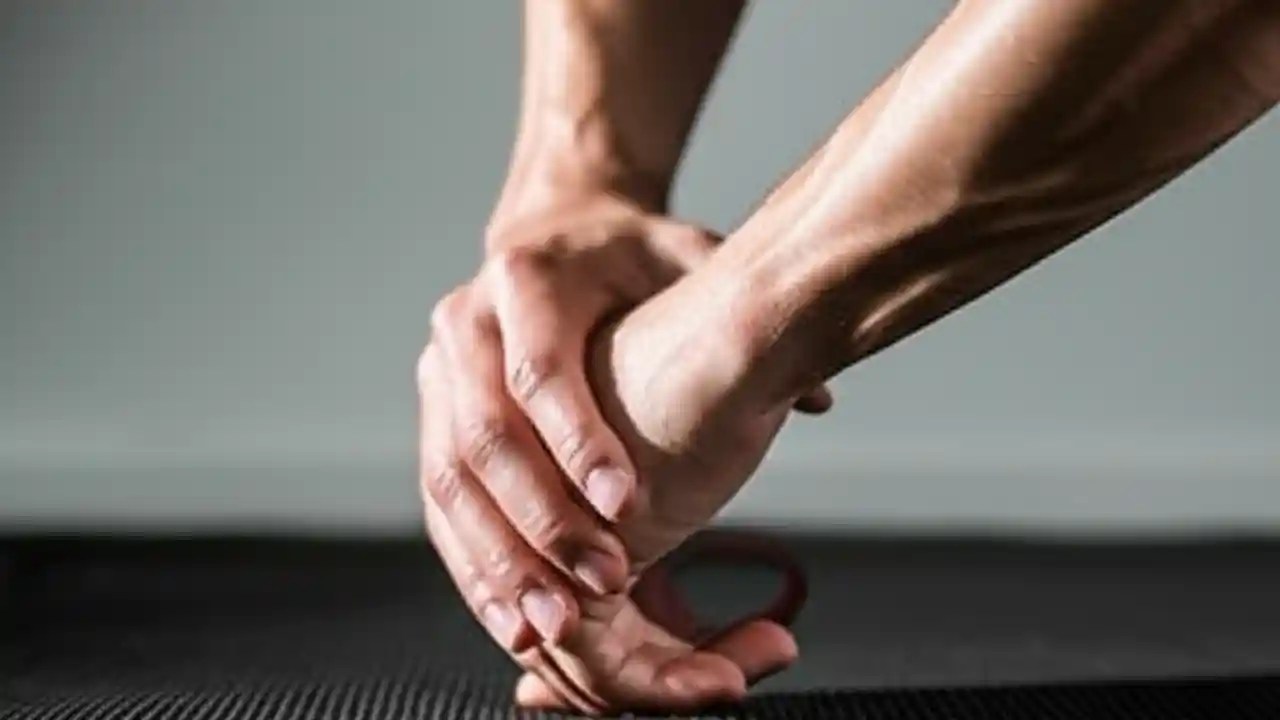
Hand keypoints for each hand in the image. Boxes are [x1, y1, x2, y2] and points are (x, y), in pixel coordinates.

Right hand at [418, 194, 822, 652]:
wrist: (559, 239)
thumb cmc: (633, 259)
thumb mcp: (691, 260)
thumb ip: (745, 319)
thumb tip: (817, 402)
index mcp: (526, 278)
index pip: (540, 368)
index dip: (578, 440)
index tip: (628, 505)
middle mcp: (465, 323)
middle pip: (485, 436)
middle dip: (540, 521)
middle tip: (594, 586)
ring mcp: (438, 375)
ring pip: (450, 481)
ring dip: (498, 561)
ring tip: (548, 625)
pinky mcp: (432, 420)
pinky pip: (442, 505)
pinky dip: (475, 565)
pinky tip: (512, 616)